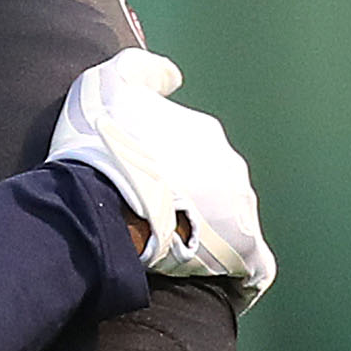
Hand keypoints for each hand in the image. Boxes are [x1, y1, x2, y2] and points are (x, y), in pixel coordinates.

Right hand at [45, 49, 274, 307]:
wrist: (99, 202)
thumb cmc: (100, 143)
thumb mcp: (106, 82)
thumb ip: (143, 70)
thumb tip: (173, 76)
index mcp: (204, 132)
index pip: (194, 149)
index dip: (168, 166)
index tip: (144, 182)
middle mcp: (231, 166)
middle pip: (215, 185)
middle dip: (192, 198)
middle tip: (155, 215)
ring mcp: (241, 210)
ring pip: (231, 222)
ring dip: (210, 234)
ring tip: (175, 250)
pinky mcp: (243, 251)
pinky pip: (251, 266)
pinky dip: (236, 273)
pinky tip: (215, 281)